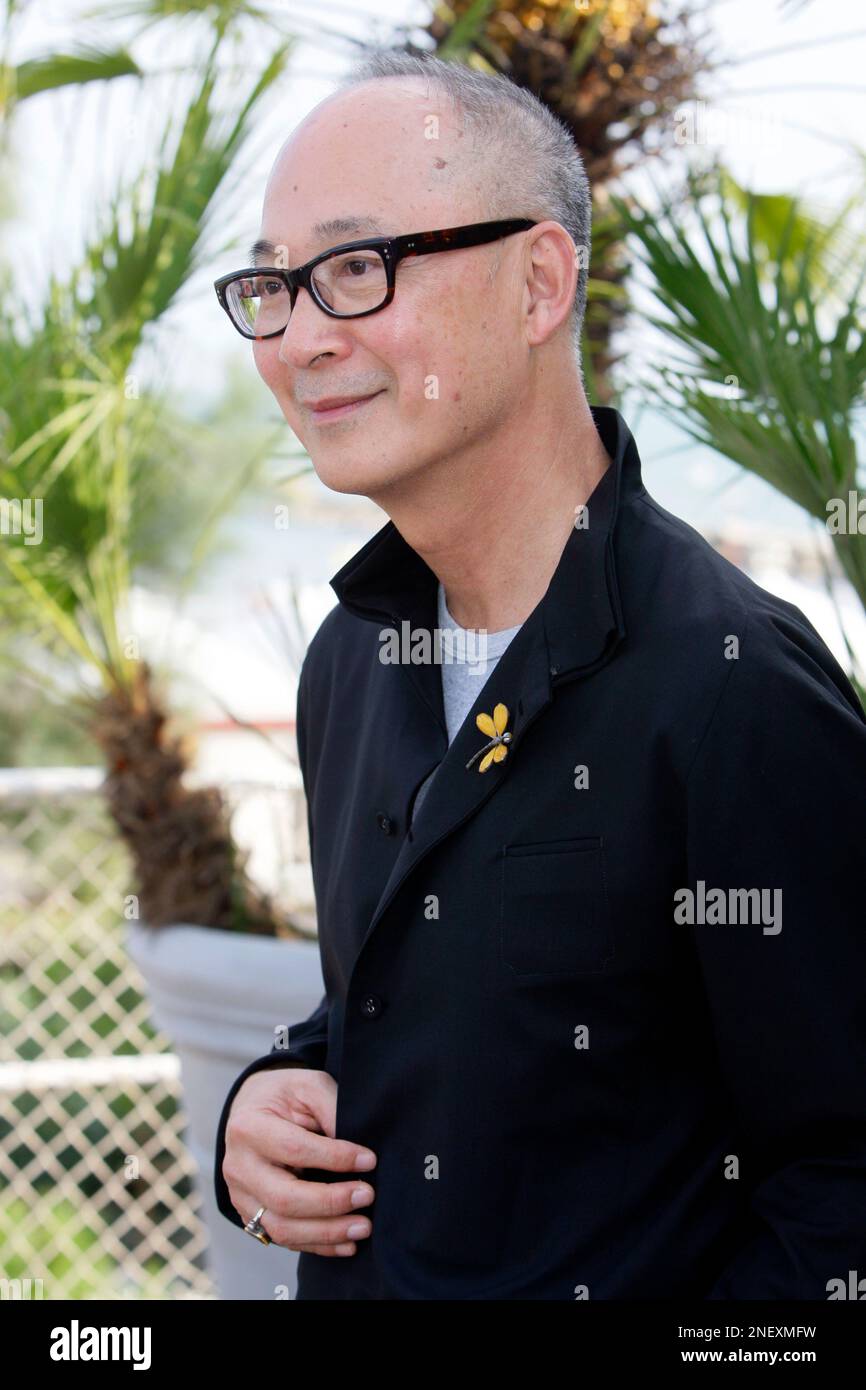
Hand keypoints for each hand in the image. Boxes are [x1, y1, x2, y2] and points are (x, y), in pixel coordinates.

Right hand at [222, 1066, 376, 1255]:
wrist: (253, 1109)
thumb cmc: (285, 1096)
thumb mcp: (308, 1086)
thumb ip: (331, 1109)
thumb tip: (357, 1151)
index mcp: (249, 1128)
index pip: (295, 1150)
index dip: (335, 1158)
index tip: (369, 1160)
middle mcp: (238, 1167)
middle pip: (284, 1199)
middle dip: (331, 1203)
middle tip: (368, 1196)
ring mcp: (241, 1196)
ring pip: (282, 1228)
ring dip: (327, 1232)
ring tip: (363, 1227)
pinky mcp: (251, 1216)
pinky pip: (284, 1239)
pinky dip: (318, 1245)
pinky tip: (347, 1243)